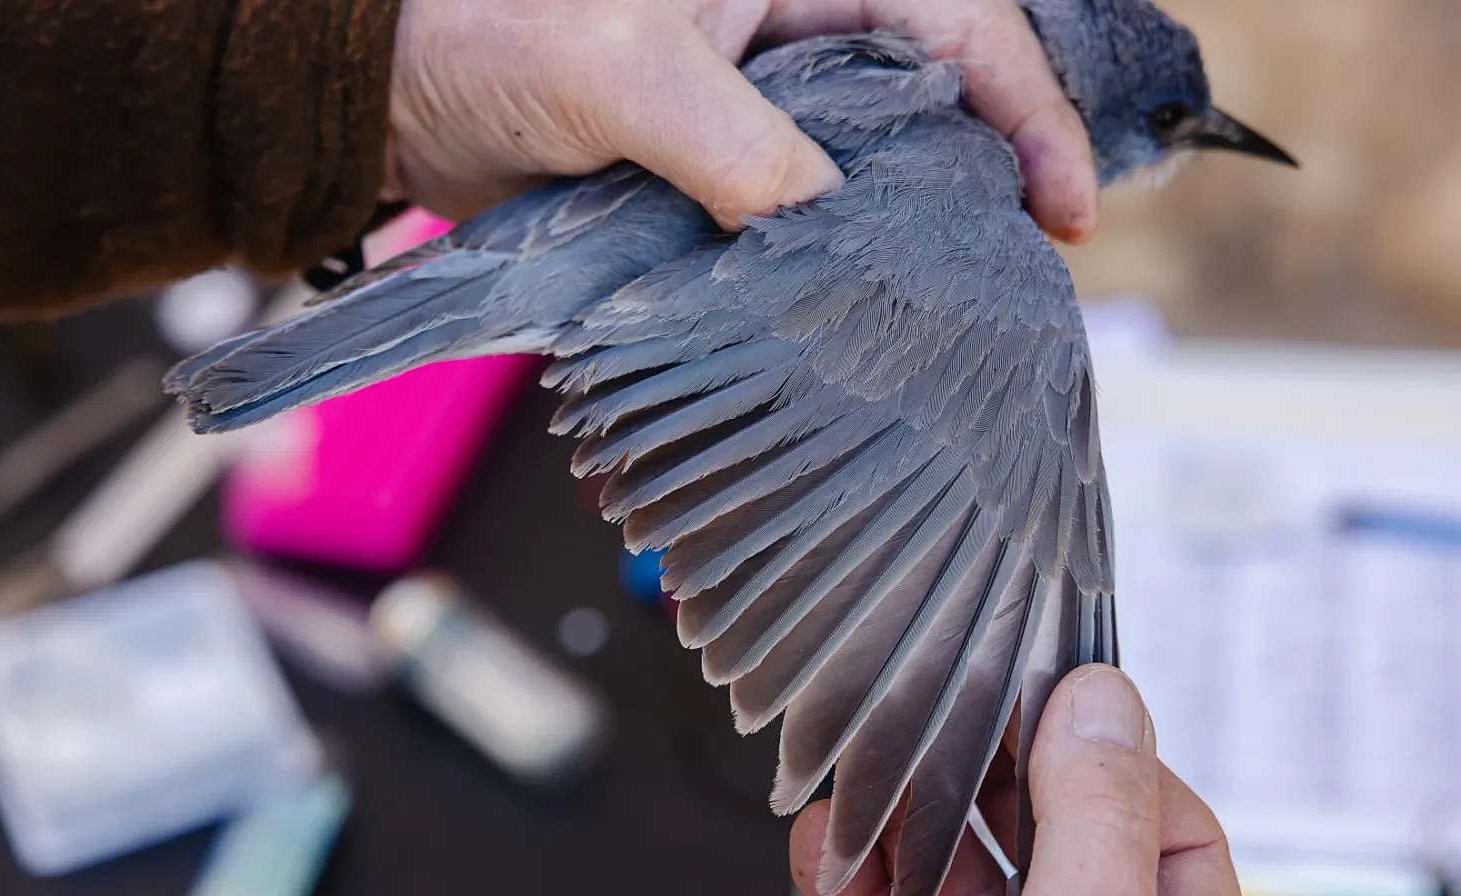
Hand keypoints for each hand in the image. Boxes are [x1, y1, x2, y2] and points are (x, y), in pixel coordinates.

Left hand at [385, 0, 1097, 238]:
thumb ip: (740, 147)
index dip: (1026, 110)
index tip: (1062, 209)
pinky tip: (861, 301)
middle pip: (938, 92)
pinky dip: (839, 251)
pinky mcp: (722, 157)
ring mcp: (763, 92)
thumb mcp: (628, 76)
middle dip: (987, 174)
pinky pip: (809, 204)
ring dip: (916, 223)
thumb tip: (824, 226)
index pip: (958, 21)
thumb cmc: (491, 30)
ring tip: (957, 299)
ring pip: (878, 155)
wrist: (398, 90)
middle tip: (1018, 271)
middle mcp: (798, 17)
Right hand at [791, 666, 1261, 895]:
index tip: (1047, 691)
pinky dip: (844, 888)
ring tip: (865, 767)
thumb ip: (1097, 828)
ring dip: (902, 830)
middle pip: (1048, 851)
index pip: (1169, 837)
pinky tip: (826, 843)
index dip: (1109, 758)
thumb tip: (1104, 700)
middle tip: (939, 705)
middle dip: (987, 783)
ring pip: (950, 892)